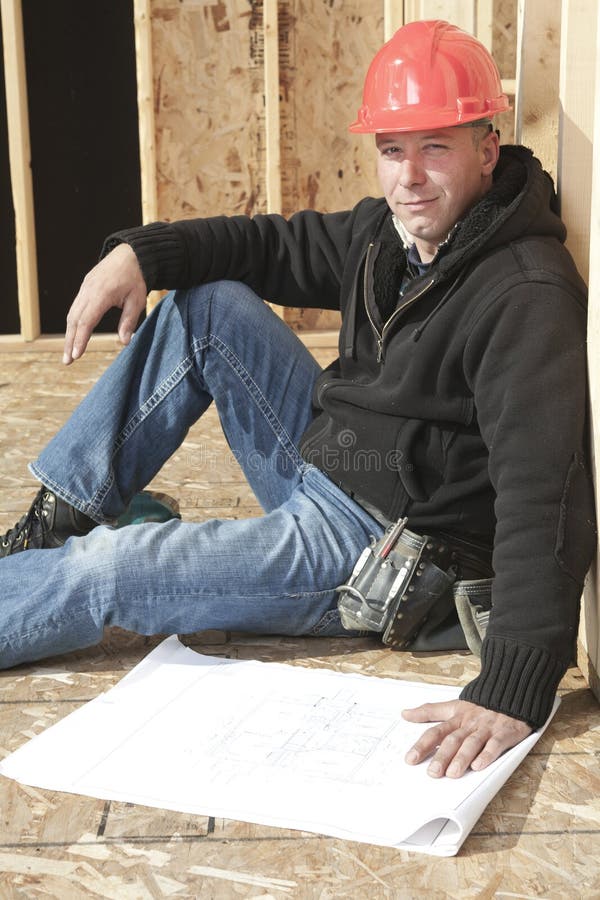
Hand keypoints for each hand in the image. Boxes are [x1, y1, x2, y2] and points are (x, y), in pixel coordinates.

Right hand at [63, 243, 147, 363]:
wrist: (130, 255)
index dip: (81, 339)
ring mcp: (84, 288)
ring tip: (68, 353)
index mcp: (102, 294)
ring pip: (72, 314)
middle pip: (74, 320)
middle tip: (67, 361)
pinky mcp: (84, 288)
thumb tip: (124, 342)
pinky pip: (75, 307)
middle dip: (70, 342)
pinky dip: (72, 323)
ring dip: (68, 334)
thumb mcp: (137, 300)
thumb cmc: (135, 279)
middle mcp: (88, 291)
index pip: (87, 320)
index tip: (76, 355)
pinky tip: (73, 336)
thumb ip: (128, 321)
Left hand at [402, 699, 531, 777]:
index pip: (436, 731)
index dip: (423, 745)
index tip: (410, 759)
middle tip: (432, 773)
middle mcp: (469, 724)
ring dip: (461, 758)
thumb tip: (405, 714)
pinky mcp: (504, 733)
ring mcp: (486, 728)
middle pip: (453, 740)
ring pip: (472, 743)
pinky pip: (495, 745)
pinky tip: (479, 765)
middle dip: (442, 756)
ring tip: (452, 773)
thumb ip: (429, 711)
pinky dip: (487, 755)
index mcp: (456, 717)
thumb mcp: (453, 705)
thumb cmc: (480, 706)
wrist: (510, 694)